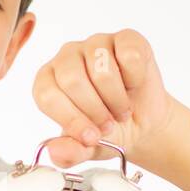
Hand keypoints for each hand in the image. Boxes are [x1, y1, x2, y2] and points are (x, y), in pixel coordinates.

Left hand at [31, 28, 176, 168]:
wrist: (142, 122)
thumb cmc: (108, 129)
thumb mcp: (87, 148)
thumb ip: (69, 152)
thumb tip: (56, 152)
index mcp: (48, 80)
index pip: (47, 94)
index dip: (70, 119)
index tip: (90, 137)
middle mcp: (67, 57)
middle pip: (72, 80)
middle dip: (95, 111)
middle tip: (109, 124)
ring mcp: (96, 44)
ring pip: (102, 70)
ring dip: (117, 99)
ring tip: (121, 110)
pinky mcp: (125, 38)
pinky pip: (129, 56)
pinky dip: (135, 79)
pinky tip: (134, 86)